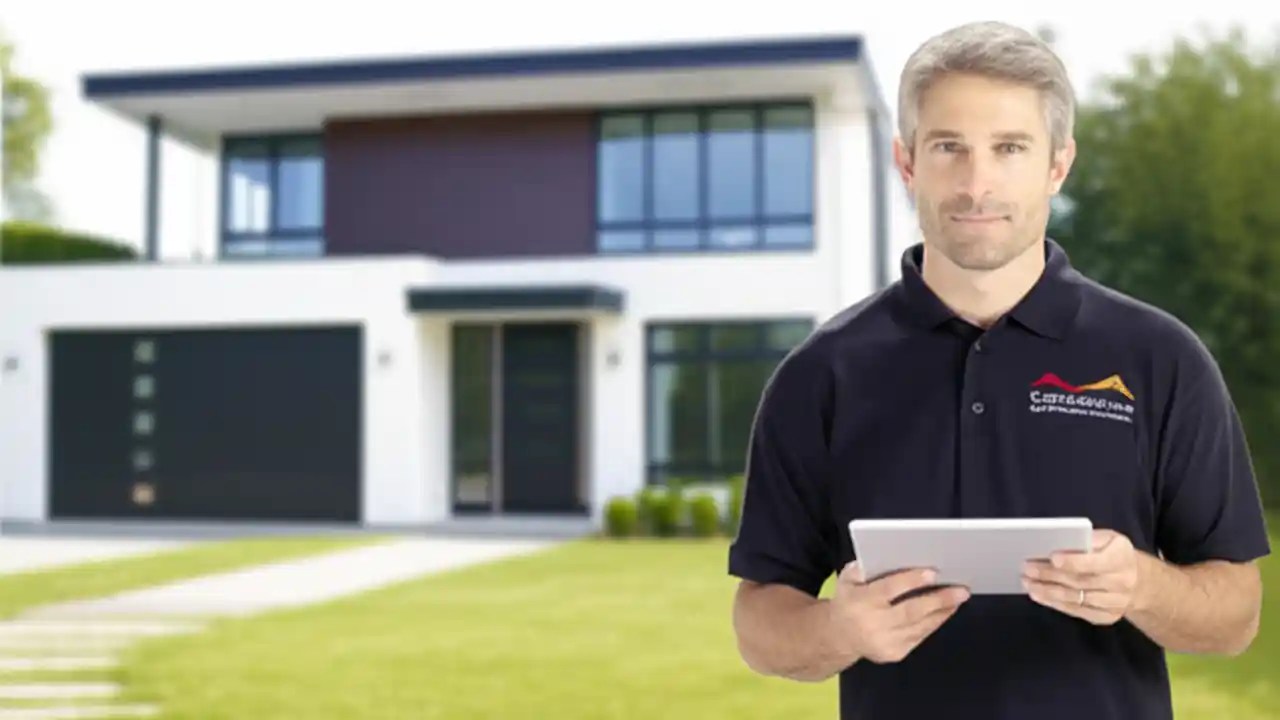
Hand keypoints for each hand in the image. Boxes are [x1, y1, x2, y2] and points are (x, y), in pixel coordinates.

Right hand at [827, 561, 970, 663]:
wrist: (839, 636)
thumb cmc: (849, 600)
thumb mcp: (847, 579)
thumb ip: (864, 567)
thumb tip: (892, 556)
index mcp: (860, 602)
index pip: (888, 590)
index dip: (911, 581)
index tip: (933, 572)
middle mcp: (873, 624)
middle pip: (910, 612)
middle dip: (938, 600)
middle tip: (961, 590)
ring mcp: (885, 643)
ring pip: (920, 627)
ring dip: (942, 612)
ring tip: (959, 598)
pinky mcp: (895, 654)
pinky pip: (920, 637)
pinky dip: (934, 623)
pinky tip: (945, 611)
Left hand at [1022, 529, 1140, 624]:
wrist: (1142, 582)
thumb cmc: (1115, 553)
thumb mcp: (1109, 538)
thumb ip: (1088, 539)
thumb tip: (1059, 540)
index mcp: (1122, 558)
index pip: (1095, 562)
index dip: (1073, 561)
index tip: (1052, 558)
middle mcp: (1121, 583)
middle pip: (1080, 581)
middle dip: (1050, 575)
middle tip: (1027, 569)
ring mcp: (1115, 603)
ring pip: (1077, 598)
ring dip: (1049, 592)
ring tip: (1027, 583)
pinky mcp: (1106, 616)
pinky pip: (1078, 611)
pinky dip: (1056, 604)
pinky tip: (1040, 596)